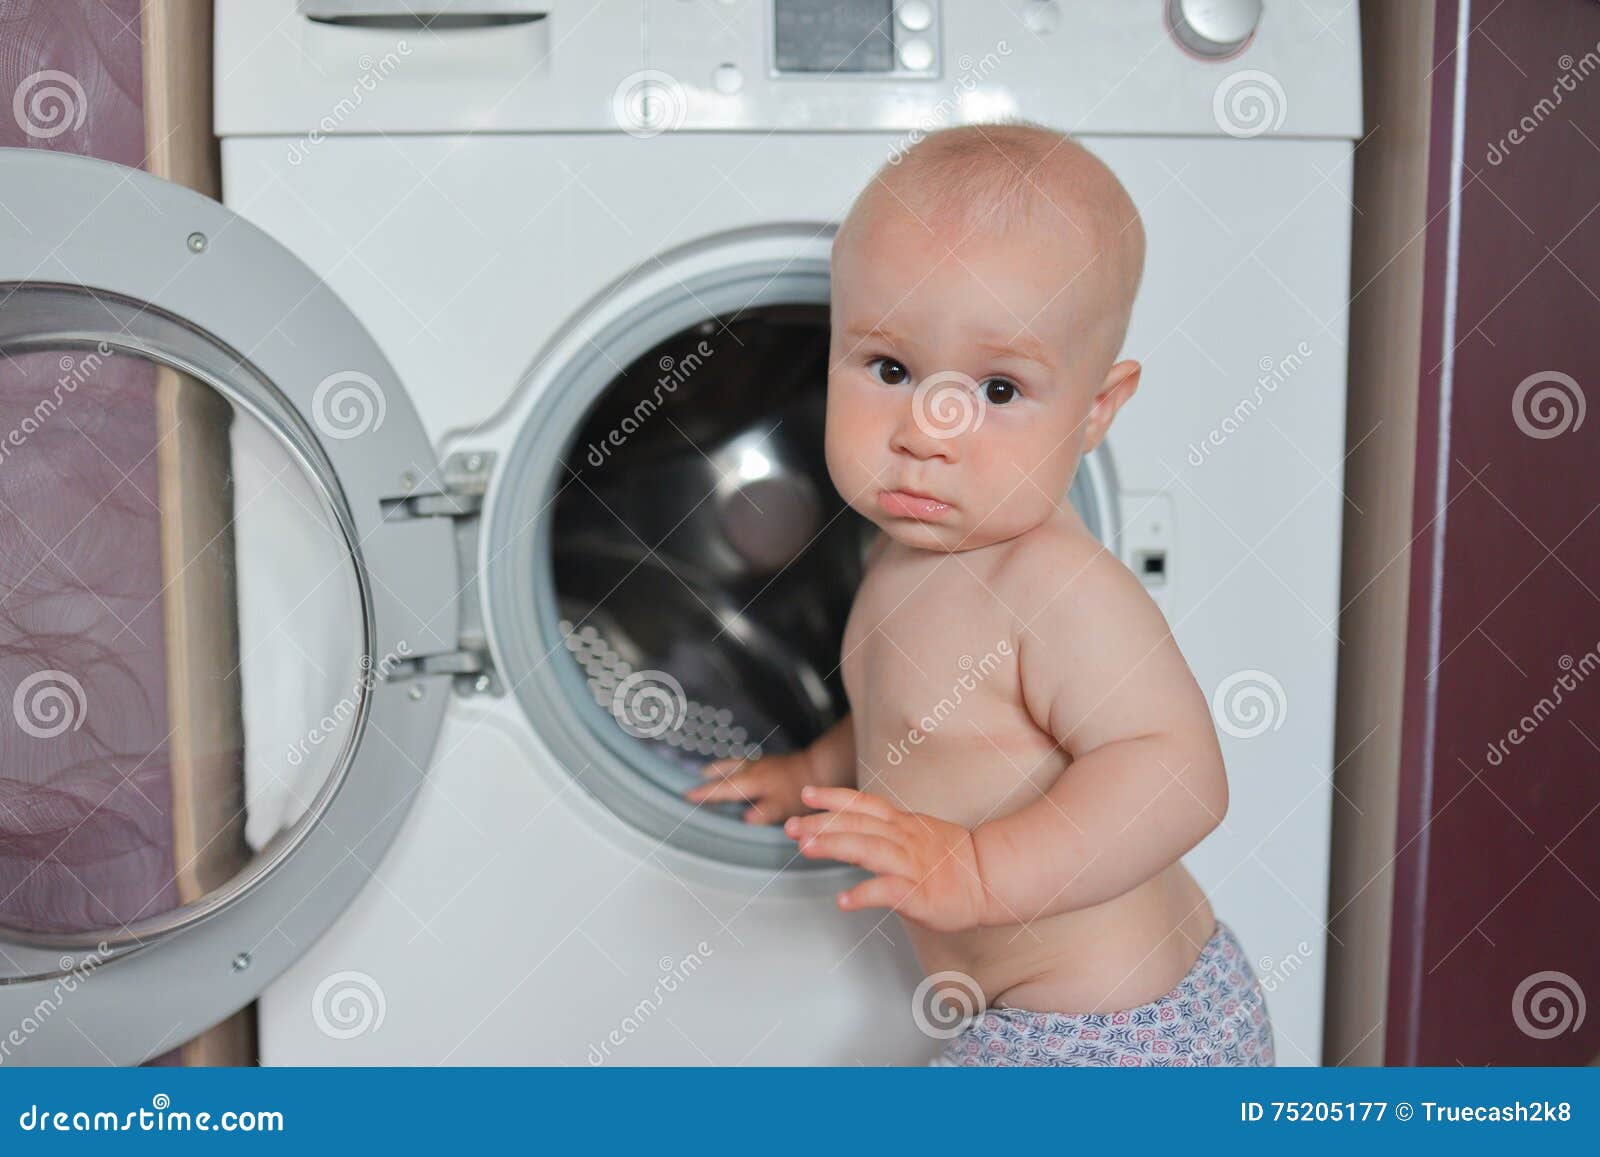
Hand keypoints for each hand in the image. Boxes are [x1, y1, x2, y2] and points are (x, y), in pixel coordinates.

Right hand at [683, 750, 815, 824]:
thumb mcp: (783, 807)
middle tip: (690, 785)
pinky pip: (743, 763)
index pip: (722, 789)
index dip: (704, 794)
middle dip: (706, 779)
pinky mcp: (768, 762)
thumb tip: (745, 819)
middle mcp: (752, 770)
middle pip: (723, 772)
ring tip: (706, 773)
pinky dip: (732, 766)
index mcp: (752, 782)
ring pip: (733, 764)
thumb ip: (763, 813)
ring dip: (718, 769)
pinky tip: (735, 771)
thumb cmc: (801, 790)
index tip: (687, 796)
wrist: (820, 767)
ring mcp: (760, 764)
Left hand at [784, 786, 992, 932]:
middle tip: (791, 826)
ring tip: (805, 847)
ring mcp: (911, 864)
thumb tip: (847, 827)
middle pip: (857, 824)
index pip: (863, 804)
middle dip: (821, 823)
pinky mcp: (919, 893)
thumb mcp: (916, 831)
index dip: (833, 797)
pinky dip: (863, 894)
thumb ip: (883, 828)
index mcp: (901, 824)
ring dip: (834, 846)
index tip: (807, 793)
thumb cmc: (952, 860)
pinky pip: (888, 891)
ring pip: (868, 849)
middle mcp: (902, 839)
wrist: (990, 878)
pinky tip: (843, 900)